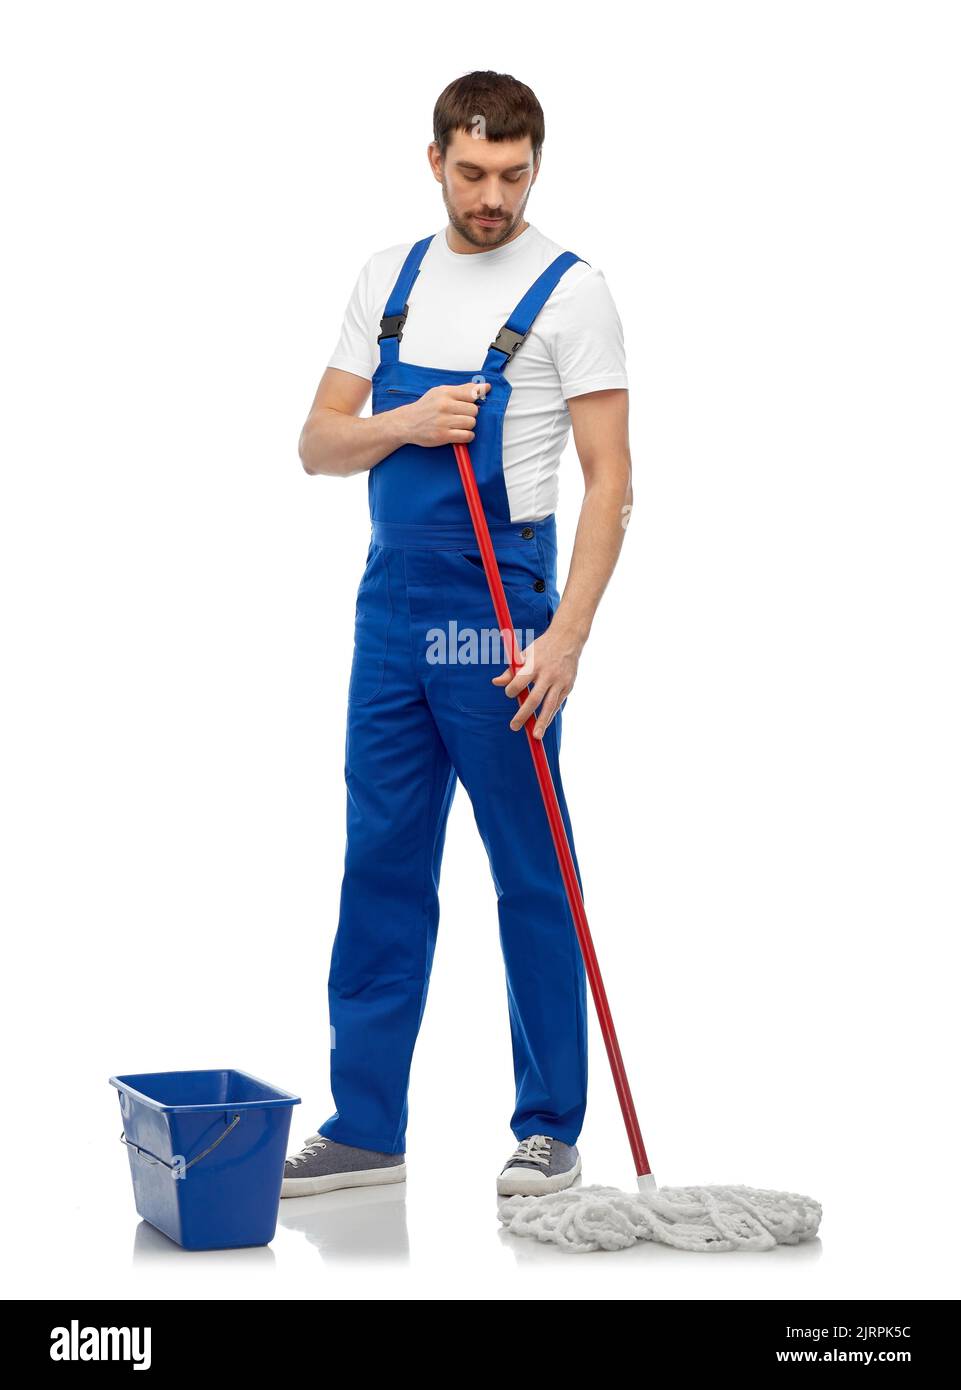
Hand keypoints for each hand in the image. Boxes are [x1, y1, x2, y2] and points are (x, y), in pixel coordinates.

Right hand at [399, 382, 491, 446]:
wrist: (407, 422)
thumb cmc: (426, 407)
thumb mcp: (441, 392)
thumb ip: (463, 389)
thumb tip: (485, 387)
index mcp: (445, 392)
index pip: (472, 393)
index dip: (476, 399)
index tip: (474, 402)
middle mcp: (444, 405)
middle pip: (474, 410)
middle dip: (470, 414)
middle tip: (461, 416)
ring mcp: (443, 421)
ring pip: (472, 423)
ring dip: (468, 426)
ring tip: (459, 425)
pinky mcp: (443, 435)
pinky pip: (467, 435)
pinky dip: (467, 436)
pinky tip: (460, 434)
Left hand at [491, 621, 582, 738]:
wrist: (568, 639)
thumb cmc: (542, 648)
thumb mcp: (525, 654)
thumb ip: (511, 671)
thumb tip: (496, 683)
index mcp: (535, 664)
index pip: (520, 682)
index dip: (512, 690)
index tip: (510, 694)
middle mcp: (548, 674)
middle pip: (535, 698)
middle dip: (524, 714)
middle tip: (514, 727)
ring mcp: (560, 681)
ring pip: (550, 705)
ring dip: (542, 722)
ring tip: (536, 736)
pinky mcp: (568, 687)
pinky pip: (557, 704)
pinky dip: (550, 715)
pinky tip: (543, 726)